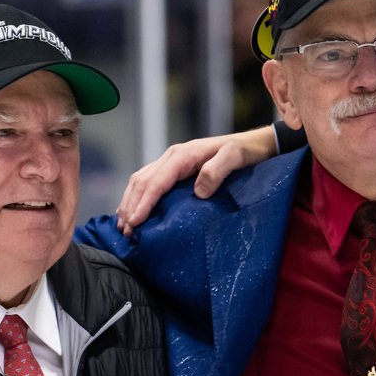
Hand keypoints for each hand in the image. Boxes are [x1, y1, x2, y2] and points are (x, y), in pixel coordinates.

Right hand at [115, 126, 277, 234]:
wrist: (252, 144)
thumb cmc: (245, 151)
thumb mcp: (236, 157)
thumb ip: (217, 171)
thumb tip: (198, 191)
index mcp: (183, 156)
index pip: (156, 181)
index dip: (144, 202)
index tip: (136, 222)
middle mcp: (172, 157)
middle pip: (142, 182)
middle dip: (131, 206)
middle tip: (125, 231)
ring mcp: (171, 162)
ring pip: (141, 181)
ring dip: (129, 203)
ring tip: (123, 226)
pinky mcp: (174, 170)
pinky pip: (148, 182)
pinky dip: (136, 197)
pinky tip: (132, 212)